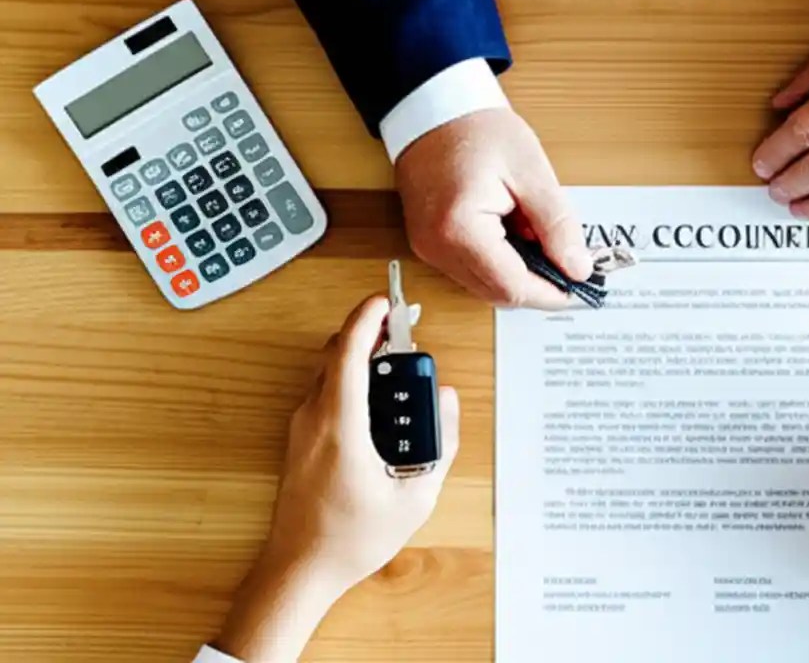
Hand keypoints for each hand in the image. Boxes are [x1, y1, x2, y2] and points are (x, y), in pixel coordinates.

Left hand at [215, 295, 461, 661]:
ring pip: (328, 371)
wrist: (300, 569)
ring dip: (360, 358)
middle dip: (371, 334)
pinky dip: (350, 381)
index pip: (349, 353)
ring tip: (397, 368)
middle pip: (337, 354)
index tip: (387, 301)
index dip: (368, 318)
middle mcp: (313, 419)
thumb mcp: (417, 496)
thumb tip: (448, 400)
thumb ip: (442, 443)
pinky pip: (324, 393)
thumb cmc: (352, 538)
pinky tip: (378, 403)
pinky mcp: (299, 439)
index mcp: (340, 427)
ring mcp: (301, 428)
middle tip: (405, 333)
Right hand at [397, 108, 592, 307]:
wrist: (433, 109)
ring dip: (518, 273)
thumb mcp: (531, 172)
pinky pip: (471, 271)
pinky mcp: (429, 244)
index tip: (578, 285)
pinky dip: (499, 262)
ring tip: (534, 233)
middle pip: (498, 294)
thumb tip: (578, 267)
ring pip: (485, 286)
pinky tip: (513, 232)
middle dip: (537, 285)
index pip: (513, 286)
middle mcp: (438, 246)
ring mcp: (429, 248)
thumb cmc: (476, 128)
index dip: (551, 293)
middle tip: (567, 262)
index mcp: (460, 228)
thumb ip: (558, 225)